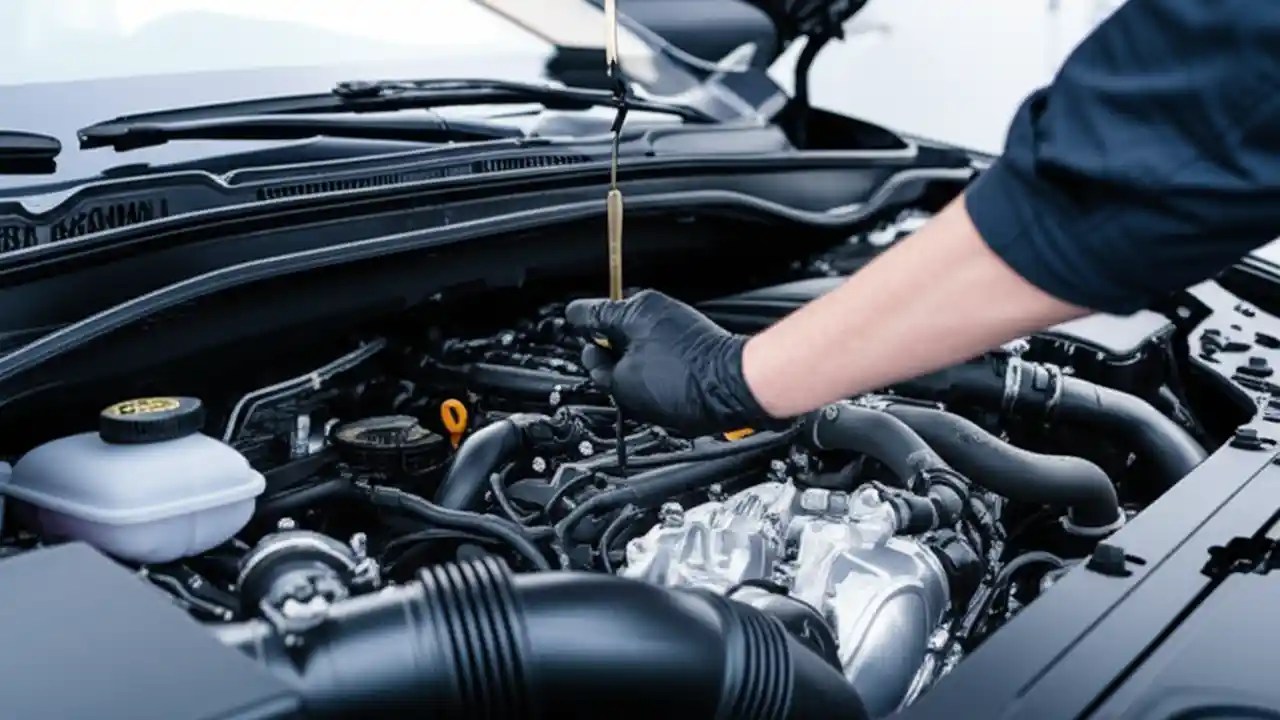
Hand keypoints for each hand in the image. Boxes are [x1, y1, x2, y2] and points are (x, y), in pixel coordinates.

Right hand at [564, 290, 780, 435]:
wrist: (735, 389)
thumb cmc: (687, 383)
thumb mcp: (624, 383)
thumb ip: (599, 369)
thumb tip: (593, 359)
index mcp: (631, 311)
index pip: (584, 312)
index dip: (574, 332)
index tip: (573, 341)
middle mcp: (654, 309)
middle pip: (610, 331)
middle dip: (607, 355)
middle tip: (614, 379)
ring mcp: (674, 322)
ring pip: (634, 345)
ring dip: (631, 365)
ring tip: (644, 388)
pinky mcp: (690, 339)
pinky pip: (657, 352)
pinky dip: (653, 369)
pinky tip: (663, 389)